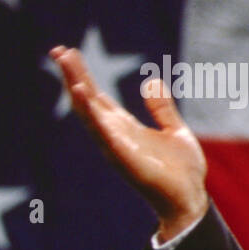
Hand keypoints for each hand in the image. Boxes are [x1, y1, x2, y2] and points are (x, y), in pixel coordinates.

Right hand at [51, 45, 208, 239]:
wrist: (190, 199)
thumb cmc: (182, 171)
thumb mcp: (175, 130)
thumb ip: (162, 108)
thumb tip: (152, 81)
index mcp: (126, 127)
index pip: (98, 97)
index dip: (82, 75)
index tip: (68, 52)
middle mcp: (115, 135)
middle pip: (88, 101)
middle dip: (73, 75)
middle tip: (58, 50)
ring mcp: (116, 146)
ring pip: (90, 113)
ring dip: (77, 87)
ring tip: (65, 63)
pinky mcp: (123, 157)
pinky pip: (104, 132)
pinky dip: (92, 113)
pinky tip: (82, 93)